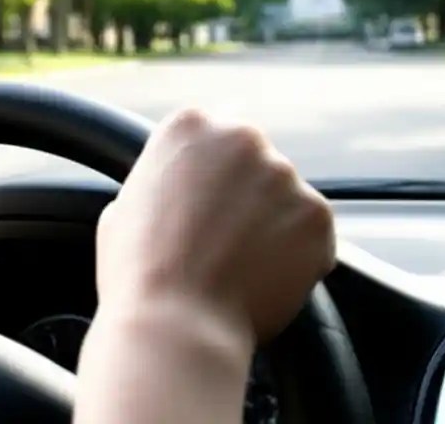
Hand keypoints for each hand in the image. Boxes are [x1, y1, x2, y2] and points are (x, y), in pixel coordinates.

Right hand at [95, 108, 334, 345]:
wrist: (174, 320)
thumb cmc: (138, 268)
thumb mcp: (127, 201)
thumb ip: (163, 180)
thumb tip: (178, 191)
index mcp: (189, 125)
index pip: (209, 137)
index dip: (203, 176)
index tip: (198, 203)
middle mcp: (242, 137)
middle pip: (251, 160)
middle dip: (241, 193)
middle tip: (219, 236)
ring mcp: (284, 175)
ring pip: (283, 196)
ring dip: (269, 222)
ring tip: (237, 263)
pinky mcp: (317, 216)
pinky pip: (311, 232)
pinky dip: (295, 254)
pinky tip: (260, 276)